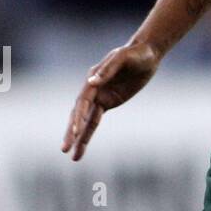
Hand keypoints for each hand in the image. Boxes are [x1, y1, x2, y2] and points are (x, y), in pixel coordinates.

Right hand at [61, 42, 160, 160]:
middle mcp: (93, 88)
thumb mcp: (123, 58)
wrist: (146, 54)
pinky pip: (95, 120)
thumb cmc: (136, 54)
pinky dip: (88, 133)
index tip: (75, 132)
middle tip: (64, 149)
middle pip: (79, 114)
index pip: (83, 101)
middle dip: (72, 132)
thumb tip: (91, 83)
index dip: (79, 117)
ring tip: (73, 157)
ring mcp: (100, 97)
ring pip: (86, 121)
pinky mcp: (108, 102)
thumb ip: (107, 69)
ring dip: (79, 138)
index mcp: (93, 77)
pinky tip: (81, 145)